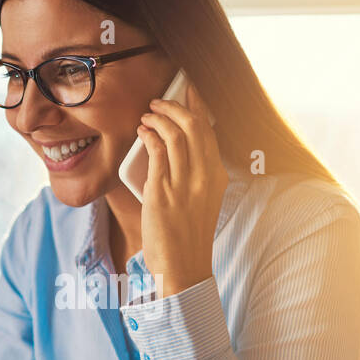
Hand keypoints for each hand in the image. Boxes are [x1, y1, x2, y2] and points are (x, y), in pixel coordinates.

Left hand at [136, 82, 226, 297]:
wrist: (183, 269)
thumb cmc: (188, 238)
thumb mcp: (202, 202)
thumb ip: (194, 176)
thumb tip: (174, 151)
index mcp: (218, 177)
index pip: (210, 131)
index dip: (198, 105)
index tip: (188, 89)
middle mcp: (205, 177)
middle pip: (195, 125)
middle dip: (176, 105)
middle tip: (160, 100)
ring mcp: (185, 183)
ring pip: (176, 133)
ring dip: (159, 116)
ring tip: (147, 114)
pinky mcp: (163, 192)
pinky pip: (157, 151)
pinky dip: (149, 134)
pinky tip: (142, 131)